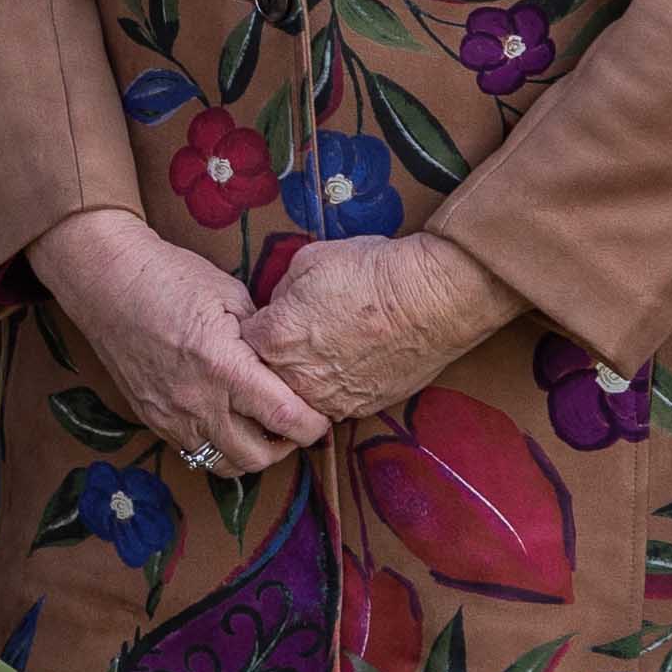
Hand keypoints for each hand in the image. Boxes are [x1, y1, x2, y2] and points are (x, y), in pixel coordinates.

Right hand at [26, 212, 334, 476]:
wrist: (106, 281)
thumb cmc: (171, 277)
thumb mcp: (231, 295)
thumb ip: (263, 337)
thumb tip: (288, 362)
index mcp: (224, 366)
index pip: (284, 419)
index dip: (313, 425)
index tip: (322, 415)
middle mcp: (197, 401)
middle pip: (257, 457)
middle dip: (286, 446)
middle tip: (295, 423)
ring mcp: (170, 416)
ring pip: (223, 464)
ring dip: (250, 454)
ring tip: (261, 428)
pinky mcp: (152, 419)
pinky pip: (193, 451)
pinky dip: (217, 445)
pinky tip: (225, 420)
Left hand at [241, 232, 519, 424]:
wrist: (431, 299)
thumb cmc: (371, 272)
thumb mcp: (309, 261)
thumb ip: (281, 291)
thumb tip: (279, 306)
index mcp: (273, 339)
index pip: (241, 345)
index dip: (253, 330)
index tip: (263, 323)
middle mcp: (295, 379)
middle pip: (264, 379)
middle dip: (271, 361)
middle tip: (290, 341)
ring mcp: (328, 400)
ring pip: (297, 398)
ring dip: (300, 382)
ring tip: (317, 357)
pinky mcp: (359, 410)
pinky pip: (331, 405)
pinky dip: (333, 390)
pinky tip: (346, 366)